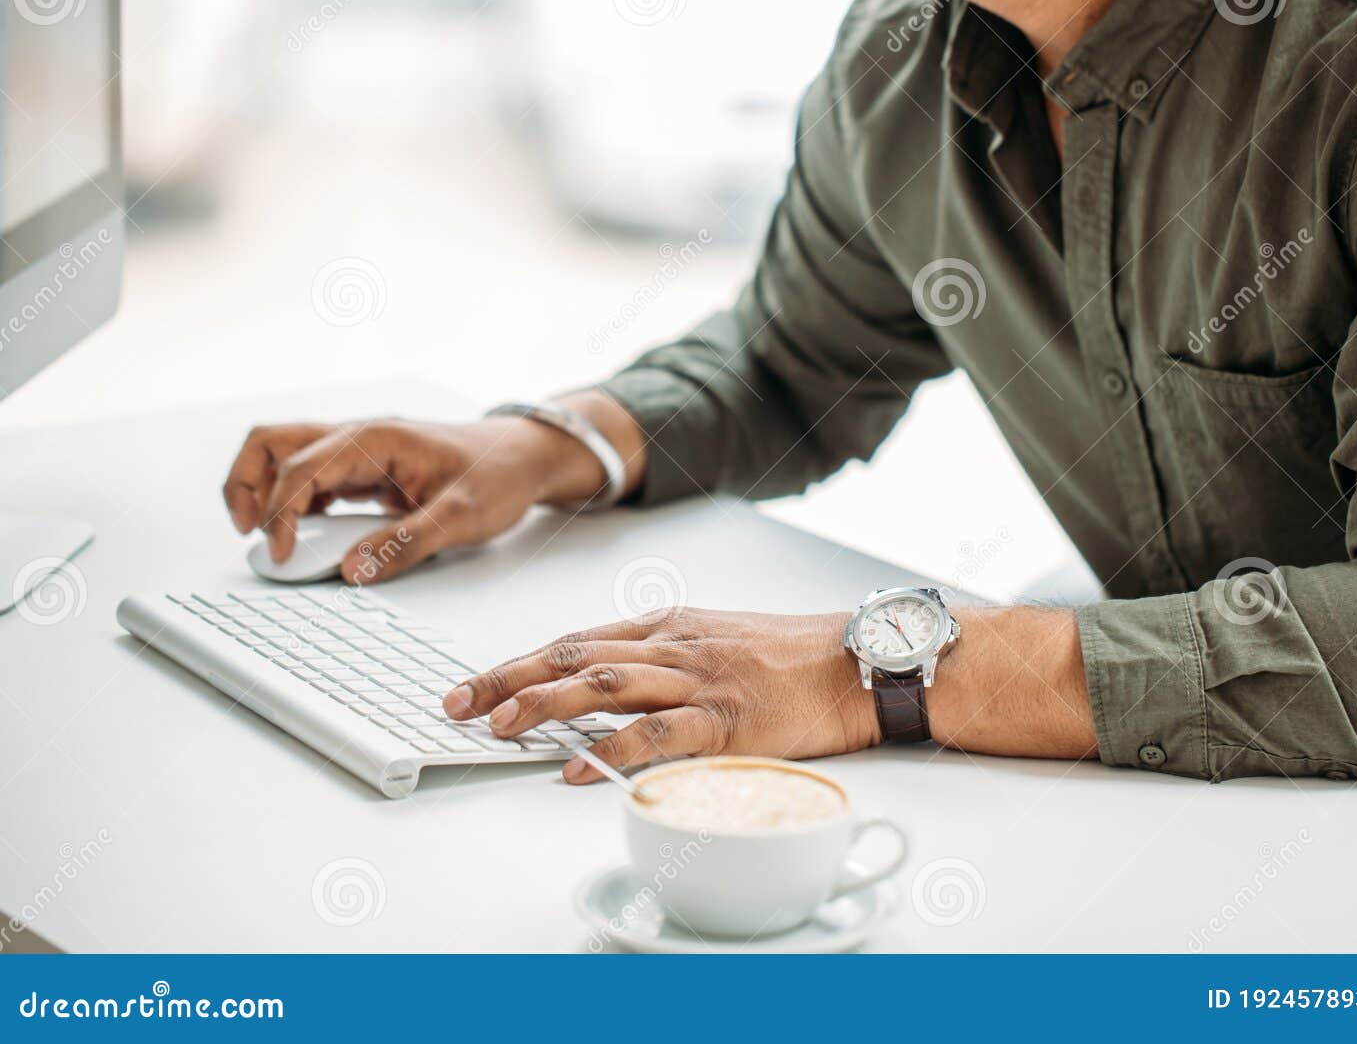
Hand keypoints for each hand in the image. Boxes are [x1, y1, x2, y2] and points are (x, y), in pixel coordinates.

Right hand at [222, 414, 592, 582]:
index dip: (281, 511)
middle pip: (272, 443)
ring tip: (266, 538)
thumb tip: (354, 569)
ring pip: (283, 458)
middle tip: (250, 535)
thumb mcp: (464, 516)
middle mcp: (358, 438)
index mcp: (377, 439)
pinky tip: (300, 537)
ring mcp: (357, 454)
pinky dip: (291, 505)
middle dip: (245, 484)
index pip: (303, 466)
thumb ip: (409, 542)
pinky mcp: (363, 472)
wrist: (523, 457)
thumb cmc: (499, 476)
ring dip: (261, 492)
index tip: (284, 553)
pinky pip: (309, 481)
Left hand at [440, 604, 1097, 782]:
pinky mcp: (726, 716)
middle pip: (573, 656)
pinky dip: (609, 750)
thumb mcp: (718, 640)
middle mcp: (674, 644)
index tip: (475, 683)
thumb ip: (663, 657)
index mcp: (669, 626)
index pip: (575, 640)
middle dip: (509, 679)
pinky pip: (657, 734)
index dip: (520, 661)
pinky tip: (575, 767)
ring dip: (544, 704)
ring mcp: (698, 678)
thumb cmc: (794, 656)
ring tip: (498, 726)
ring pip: (604, 683)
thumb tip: (608, 680)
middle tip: (458, 702)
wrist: (861, 661)